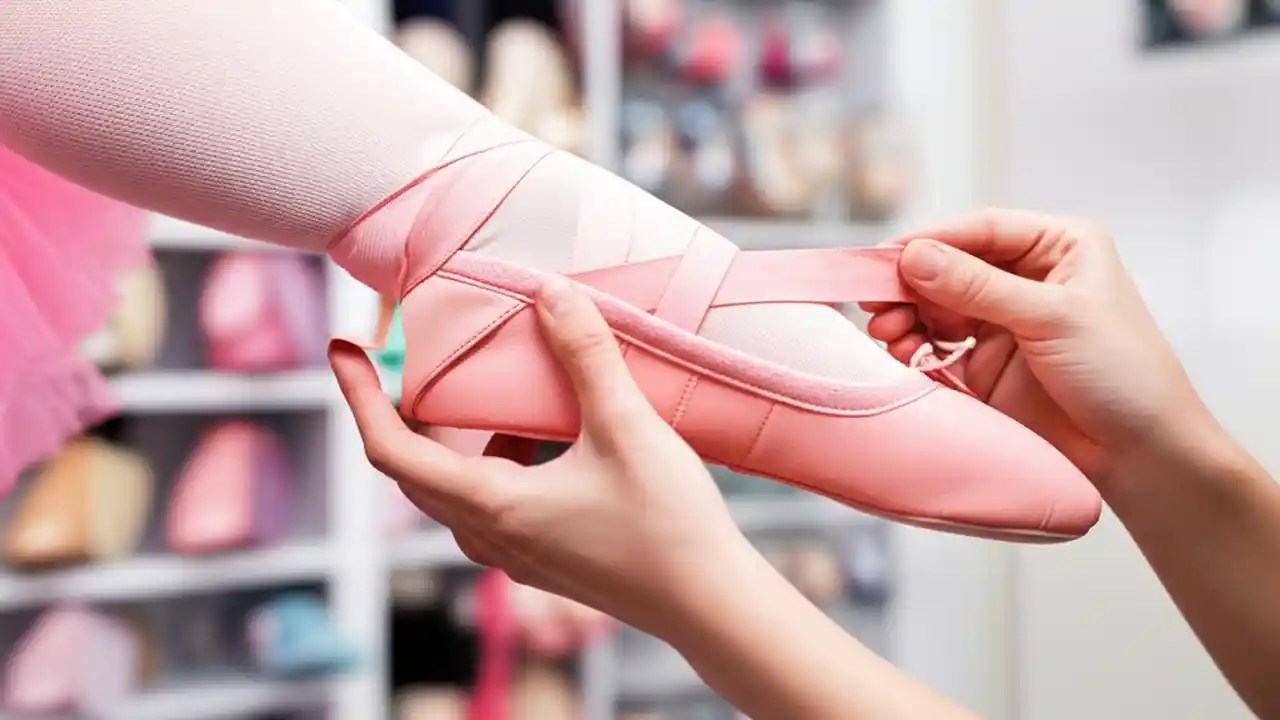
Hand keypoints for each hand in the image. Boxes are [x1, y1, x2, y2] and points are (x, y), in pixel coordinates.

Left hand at [327, 276, 751, 639]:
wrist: (711, 603)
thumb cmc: (668, 523)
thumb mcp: (625, 426)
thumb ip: (585, 355)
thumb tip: (551, 291)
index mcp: (491, 506)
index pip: (391, 451)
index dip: (358, 395)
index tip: (343, 347)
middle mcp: (492, 536)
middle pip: (419, 468)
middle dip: (406, 408)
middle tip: (408, 354)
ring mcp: (519, 553)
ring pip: (461, 485)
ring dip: (462, 434)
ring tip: (487, 385)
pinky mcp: (548, 556)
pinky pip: (497, 500)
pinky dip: (501, 457)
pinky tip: (545, 432)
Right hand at [864, 208, 1211, 484]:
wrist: (1140, 455)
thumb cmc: (1124, 374)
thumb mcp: (1051, 317)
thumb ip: (978, 287)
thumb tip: (915, 257)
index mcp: (1058, 248)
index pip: (981, 230)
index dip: (931, 241)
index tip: (886, 258)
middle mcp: (1026, 279)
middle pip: (950, 267)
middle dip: (910, 283)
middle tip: (874, 300)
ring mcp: (1003, 323)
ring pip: (937, 306)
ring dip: (907, 317)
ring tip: (887, 333)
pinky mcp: (986, 367)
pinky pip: (936, 347)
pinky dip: (914, 348)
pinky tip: (901, 353)